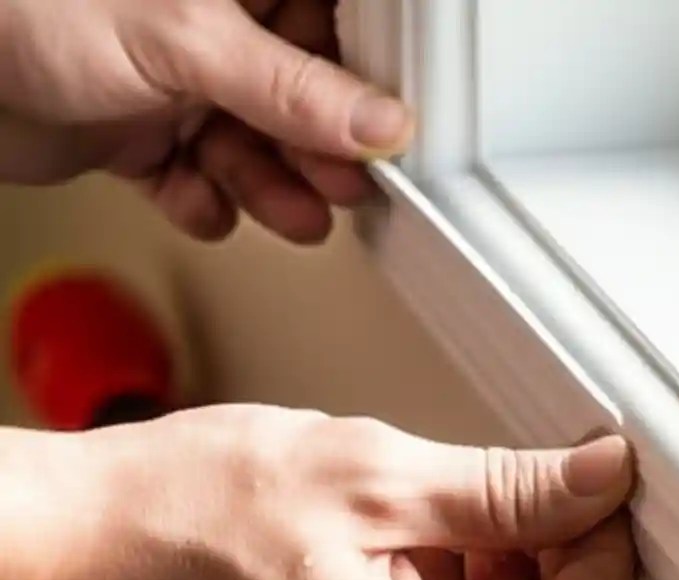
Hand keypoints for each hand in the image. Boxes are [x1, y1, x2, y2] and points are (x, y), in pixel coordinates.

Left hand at [0, 0, 411, 241]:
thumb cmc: (29, 5)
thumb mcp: (186, 42)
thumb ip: (290, 90)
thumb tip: (379, 125)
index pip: (338, 23)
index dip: (371, 77)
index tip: (397, 126)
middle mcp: (219, 24)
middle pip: (306, 93)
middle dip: (322, 148)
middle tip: (344, 185)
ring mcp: (180, 77)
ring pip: (257, 142)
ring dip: (272, 186)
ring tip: (291, 215)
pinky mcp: (143, 127)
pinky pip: (196, 173)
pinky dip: (203, 199)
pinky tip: (204, 203)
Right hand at [0, 406, 636, 579]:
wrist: (79, 554)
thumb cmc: (179, 520)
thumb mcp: (371, 477)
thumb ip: (506, 491)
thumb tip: (597, 483)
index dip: (609, 563)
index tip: (600, 499)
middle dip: (565, 578)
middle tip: (541, 503)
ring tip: (466, 523)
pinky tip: (428, 554)